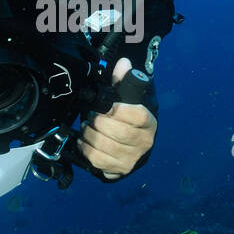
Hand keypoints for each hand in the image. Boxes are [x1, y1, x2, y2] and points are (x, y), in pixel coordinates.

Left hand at [77, 58, 156, 179]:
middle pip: (118, 132)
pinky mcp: (118, 169)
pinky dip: (86, 147)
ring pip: (104, 146)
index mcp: (149, 123)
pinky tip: (84, 140)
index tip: (107, 106)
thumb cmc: (129, 119)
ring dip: (89, 133)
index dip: (119, 110)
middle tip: (91, 115)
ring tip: (86, 126)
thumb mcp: (129, 99)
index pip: (138, 116)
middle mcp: (144, 143)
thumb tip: (123, 64)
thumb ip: (124, 80)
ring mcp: (131, 159)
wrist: (133, 146)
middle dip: (98, 121)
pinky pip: (96, 159)